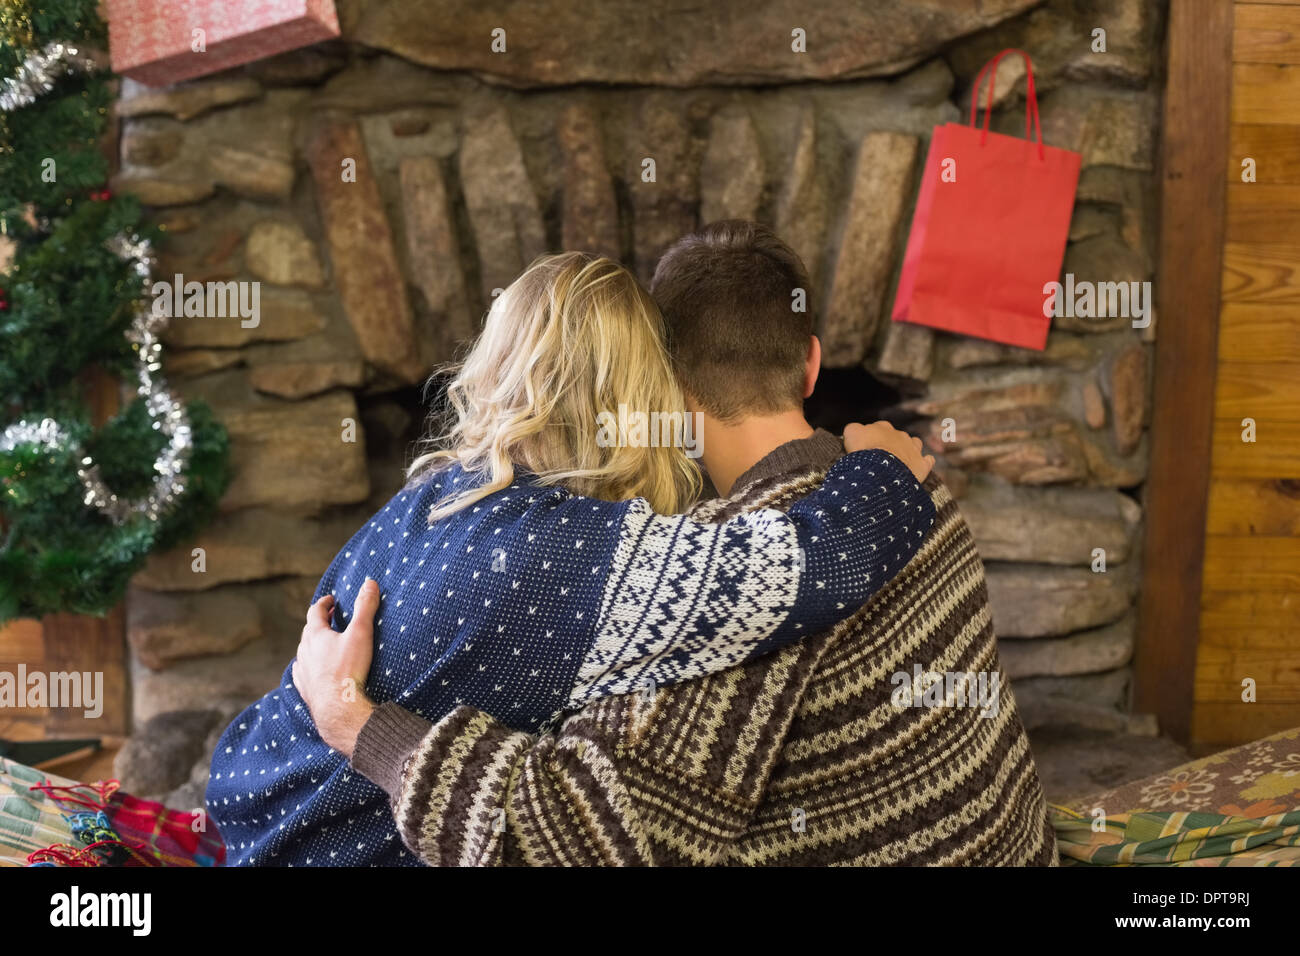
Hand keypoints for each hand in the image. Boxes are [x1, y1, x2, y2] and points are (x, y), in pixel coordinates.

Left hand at [292, 578, 379, 760]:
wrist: (338, 708)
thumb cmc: (349, 669)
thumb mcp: (360, 633)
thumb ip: (365, 607)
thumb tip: (370, 582)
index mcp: (315, 635)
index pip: (315, 612)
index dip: (323, 603)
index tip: (331, 600)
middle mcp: (304, 651)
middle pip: (308, 631)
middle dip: (320, 623)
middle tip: (331, 618)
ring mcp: (302, 671)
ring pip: (304, 652)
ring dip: (314, 645)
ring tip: (325, 644)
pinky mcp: (304, 689)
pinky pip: (301, 673)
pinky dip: (308, 666)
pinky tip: (313, 670)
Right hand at [843, 421, 934, 482]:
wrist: (882, 470)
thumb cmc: (864, 452)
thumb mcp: (851, 434)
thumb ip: (853, 429)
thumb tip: (855, 430)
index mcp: (882, 427)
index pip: (876, 428)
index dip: (870, 438)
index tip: (865, 449)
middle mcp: (900, 435)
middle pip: (895, 436)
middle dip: (889, 444)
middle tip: (879, 458)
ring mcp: (913, 449)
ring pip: (914, 444)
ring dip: (909, 450)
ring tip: (901, 461)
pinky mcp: (922, 464)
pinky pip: (928, 460)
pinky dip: (924, 462)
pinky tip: (918, 467)